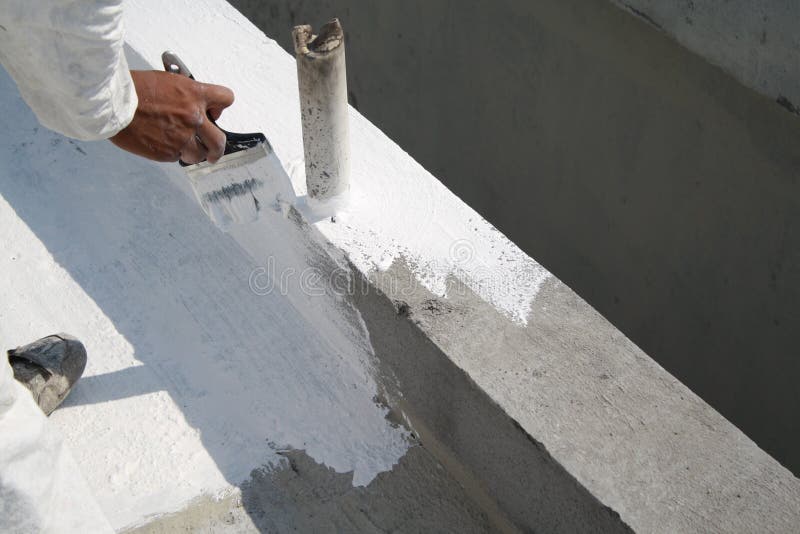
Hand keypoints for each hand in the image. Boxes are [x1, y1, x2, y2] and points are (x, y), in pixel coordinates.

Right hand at [110, 70, 233, 163]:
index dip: (220, 107)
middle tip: (213, 152)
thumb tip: (195, 106)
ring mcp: (182, 137)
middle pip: (219, 141)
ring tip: (181, 147)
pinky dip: (171, 152)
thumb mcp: (168, 81)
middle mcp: (193, 117)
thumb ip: (186, 95)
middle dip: (217, 148)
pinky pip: (177, 157)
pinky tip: (160, 142)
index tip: (213, 114)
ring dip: (192, 152)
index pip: (226, 99)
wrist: (114, 104)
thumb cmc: (135, 89)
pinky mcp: (167, 152)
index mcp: (195, 95)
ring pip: (199, 154)